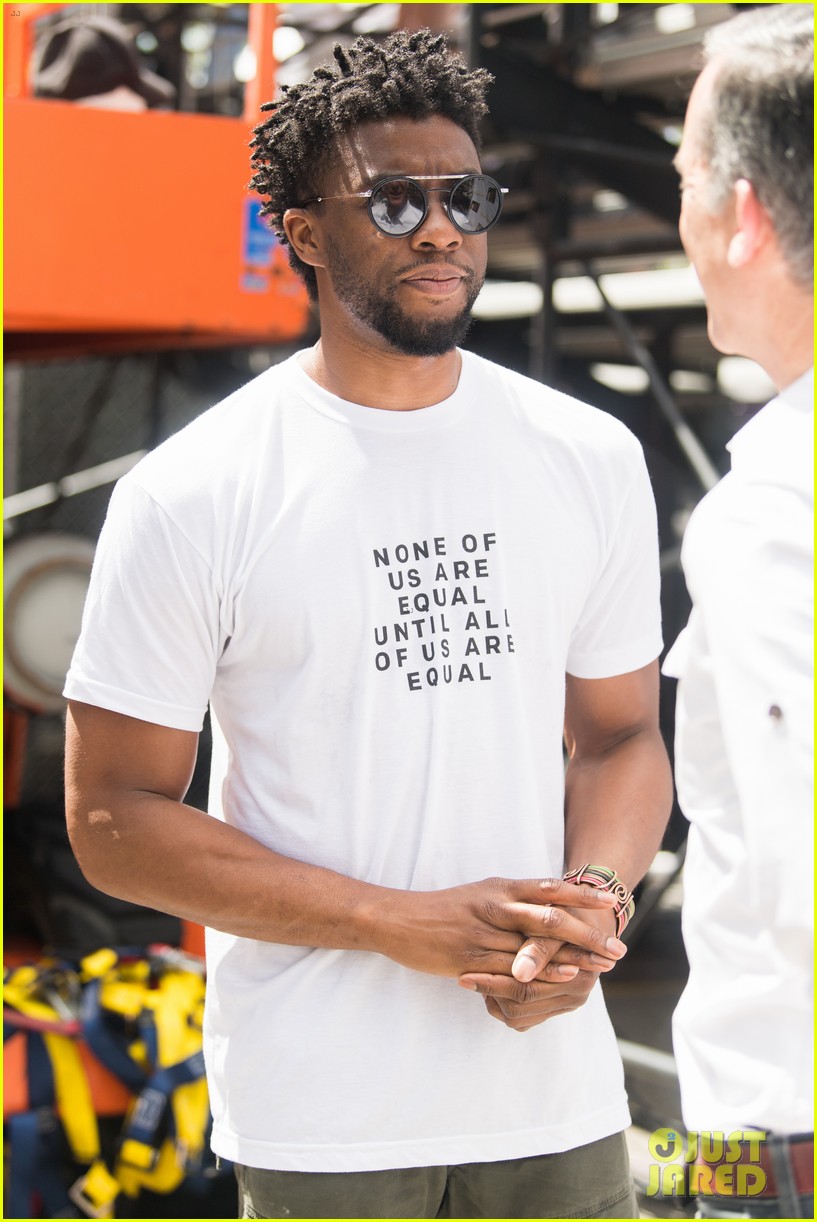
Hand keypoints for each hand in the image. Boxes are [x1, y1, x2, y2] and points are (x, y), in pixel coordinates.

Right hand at [376, 877, 625, 979]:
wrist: (398, 920)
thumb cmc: (444, 909)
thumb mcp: (480, 894)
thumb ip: (512, 900)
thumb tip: (546, 904)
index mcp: (499, 887)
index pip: (549, 888)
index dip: (583, 895)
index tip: (612, 902)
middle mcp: (495, 905)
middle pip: (550, 918)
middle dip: (588, 933)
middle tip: (618, 948)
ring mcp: (482, 932)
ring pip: (535, 944)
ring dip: (573, 956)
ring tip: (602, 965)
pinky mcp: (470, 957)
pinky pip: (512, 967)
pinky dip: (541, 971)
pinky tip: (563, 977)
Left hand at [458, 906, 620, 1031]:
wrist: (584, 914)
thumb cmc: (567, 909)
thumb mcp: (555, 920)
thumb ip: (539, 948)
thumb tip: (520, 973)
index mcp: (579, 977)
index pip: (528, 990)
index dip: (494, 984)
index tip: (464, 976)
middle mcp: (576, 995)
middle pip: (521, 1006)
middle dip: (490, 992)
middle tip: (462, 979)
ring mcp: (565, 1003)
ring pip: (518, 1015)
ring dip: (495, 999)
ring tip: (476, 978)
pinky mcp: (554, 1005)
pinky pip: (521, 1017)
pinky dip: (503, 1004)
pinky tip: (491, 987)